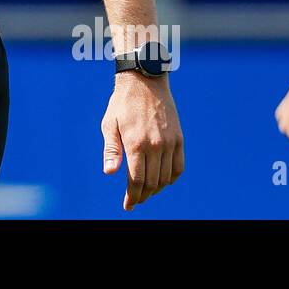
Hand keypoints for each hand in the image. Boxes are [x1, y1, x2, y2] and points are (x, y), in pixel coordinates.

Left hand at [101, 72, 184, 210]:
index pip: (136, 181)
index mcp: (135, 143)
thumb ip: (111, 150)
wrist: (144, 82)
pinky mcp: (179, 138)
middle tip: (135, 200)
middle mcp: (155, 145)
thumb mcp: (109, 124)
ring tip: (146, 192)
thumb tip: (109, 173)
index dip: (132, 197)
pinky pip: (179, 166)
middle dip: (143, 196)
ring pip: (166, 178)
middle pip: (152, 183)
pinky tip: (163, 181)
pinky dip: (172, 178)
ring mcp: (169, 142)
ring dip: (157, 189)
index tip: (128, 205)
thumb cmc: (122, 104)